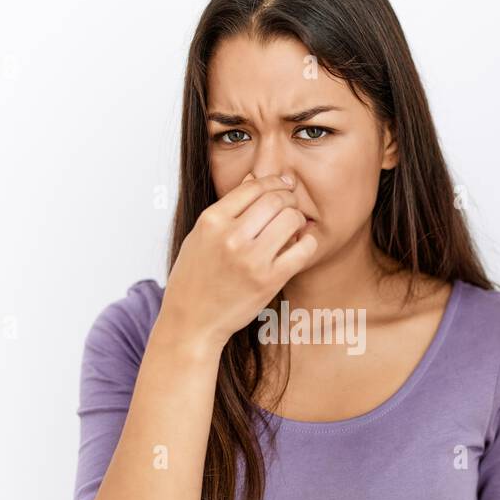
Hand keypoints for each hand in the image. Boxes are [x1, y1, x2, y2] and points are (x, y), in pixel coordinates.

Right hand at [159, 172, 316, 351]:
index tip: (284, 184)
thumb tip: (255, 178)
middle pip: (276, 199)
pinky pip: (303, 249)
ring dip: (297, 219)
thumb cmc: (194, 278)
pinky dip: (307, 243)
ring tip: (292, 227)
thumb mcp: (200, 236)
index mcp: (211, 221)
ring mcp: (251, 259)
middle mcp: (231, 237)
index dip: (274, 181)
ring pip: (291, 219)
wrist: (191, 322)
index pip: (253, 186)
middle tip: (290, 206)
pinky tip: (301, 245)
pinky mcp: (269, 280)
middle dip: (289, 198)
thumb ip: (227, 209)